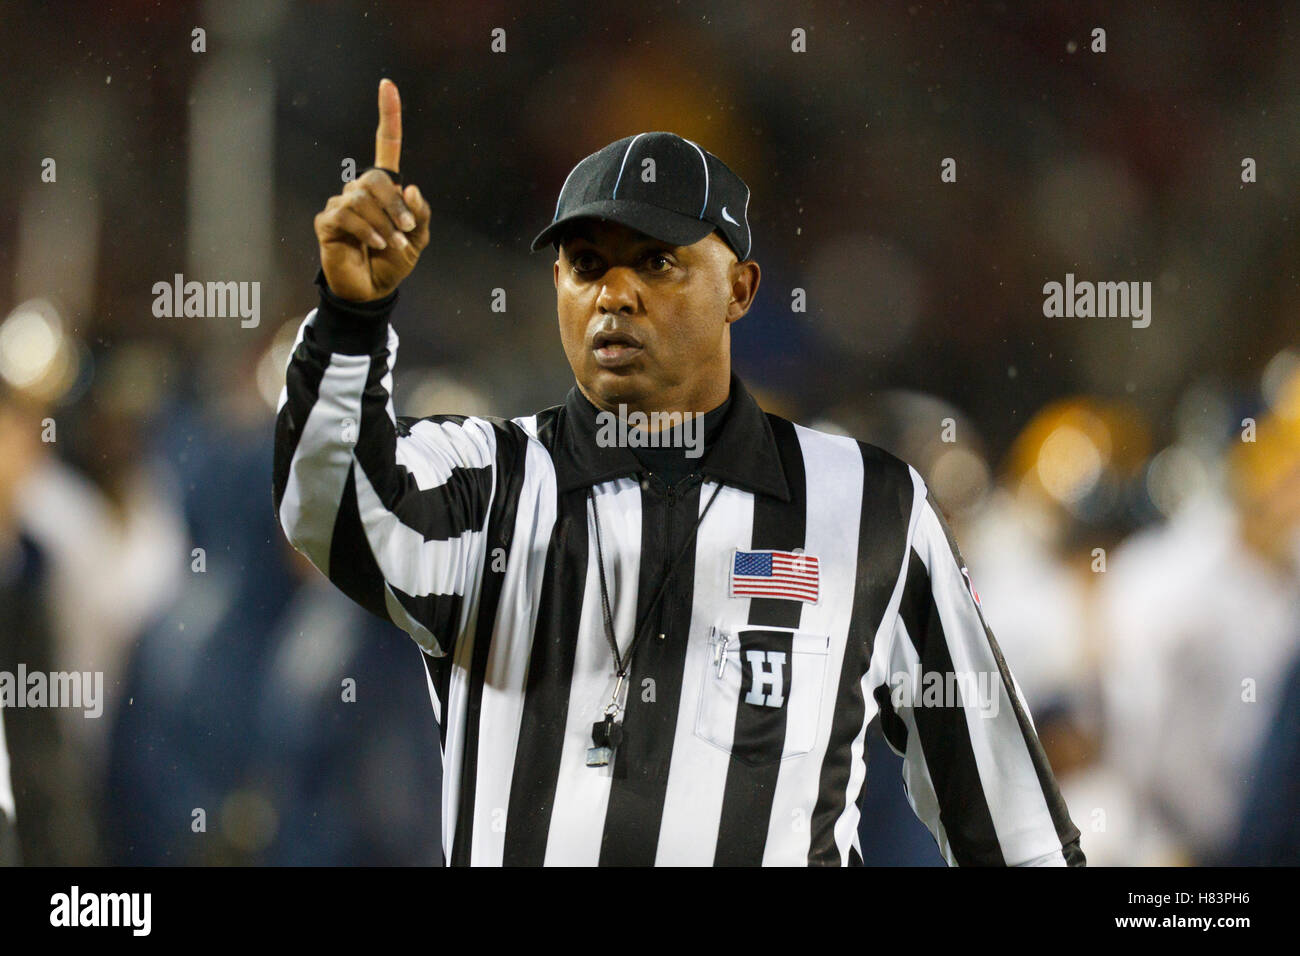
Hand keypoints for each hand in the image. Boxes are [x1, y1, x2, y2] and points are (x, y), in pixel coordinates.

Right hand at [314, 79, 431, 301]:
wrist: (372, 290)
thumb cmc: (394, 261)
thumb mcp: (419, 239)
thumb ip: (421, 215)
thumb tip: (410, 188)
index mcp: (385, 188)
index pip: (386, 144)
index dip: (388, 115)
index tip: (387, 84)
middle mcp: (361, 190)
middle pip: (376, 178)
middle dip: (395, 205)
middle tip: (407, 230)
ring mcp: (341, 204)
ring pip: (361, 198)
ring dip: (382, 222)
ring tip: (390, 243)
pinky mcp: (327, 221)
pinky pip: (346, 215)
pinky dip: (365, 229)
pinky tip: (374, 243)